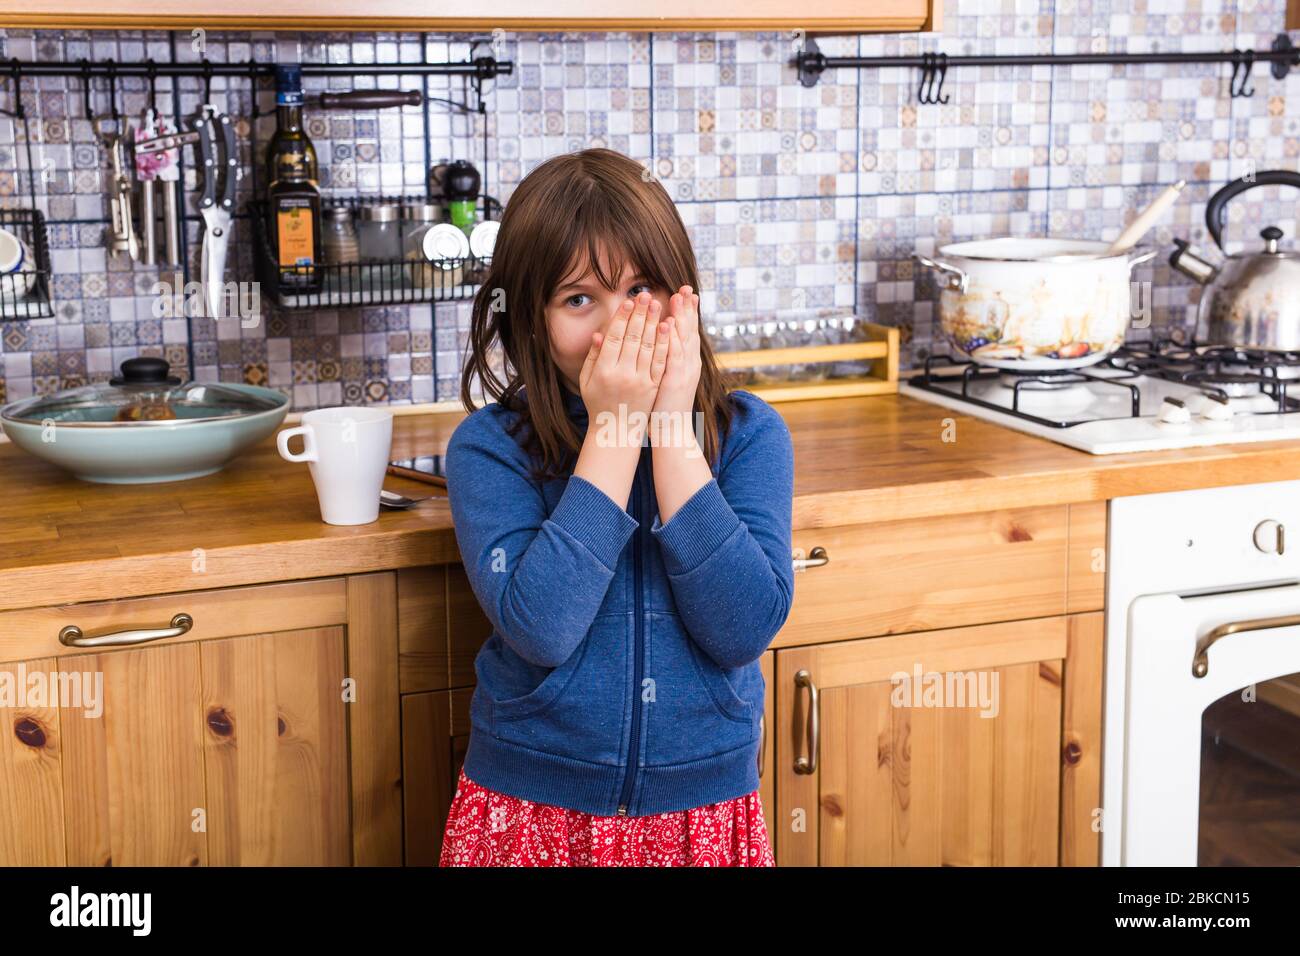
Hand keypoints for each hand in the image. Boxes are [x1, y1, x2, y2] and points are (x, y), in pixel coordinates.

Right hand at [579, 290, 670, 443]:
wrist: (617, 430)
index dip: (622, 318)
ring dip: (654, 323)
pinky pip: (660, 361)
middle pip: (633, 338)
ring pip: (649, 346)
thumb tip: (599, 334)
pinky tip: (668, 327)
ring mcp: (640, 381)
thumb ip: (592, 357)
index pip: (614, 338)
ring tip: (658, 304)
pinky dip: (665, 343)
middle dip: (640, 314)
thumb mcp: (586, 381)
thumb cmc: (598, 403)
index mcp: (604, 371)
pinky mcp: (653, 386)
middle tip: (645, 295)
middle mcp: (623, 374)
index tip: (628, 302)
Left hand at [652, 285, 700, 417]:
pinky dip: (672, 339)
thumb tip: (659, 343)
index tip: (685, 293)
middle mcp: (689, 364)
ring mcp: (684, 371)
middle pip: (690, 330)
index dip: (687, 312)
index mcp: (686, 363)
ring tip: (679, 296)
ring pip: (684, 339)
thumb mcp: (666, 379)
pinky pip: (674, 355)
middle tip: (686, 287)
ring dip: (681, 316)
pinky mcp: (675, 380)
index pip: (687, 332)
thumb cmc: (664, 407)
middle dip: (688, 308)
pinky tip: (669, 324)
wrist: (672, 431)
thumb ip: (662, 360)